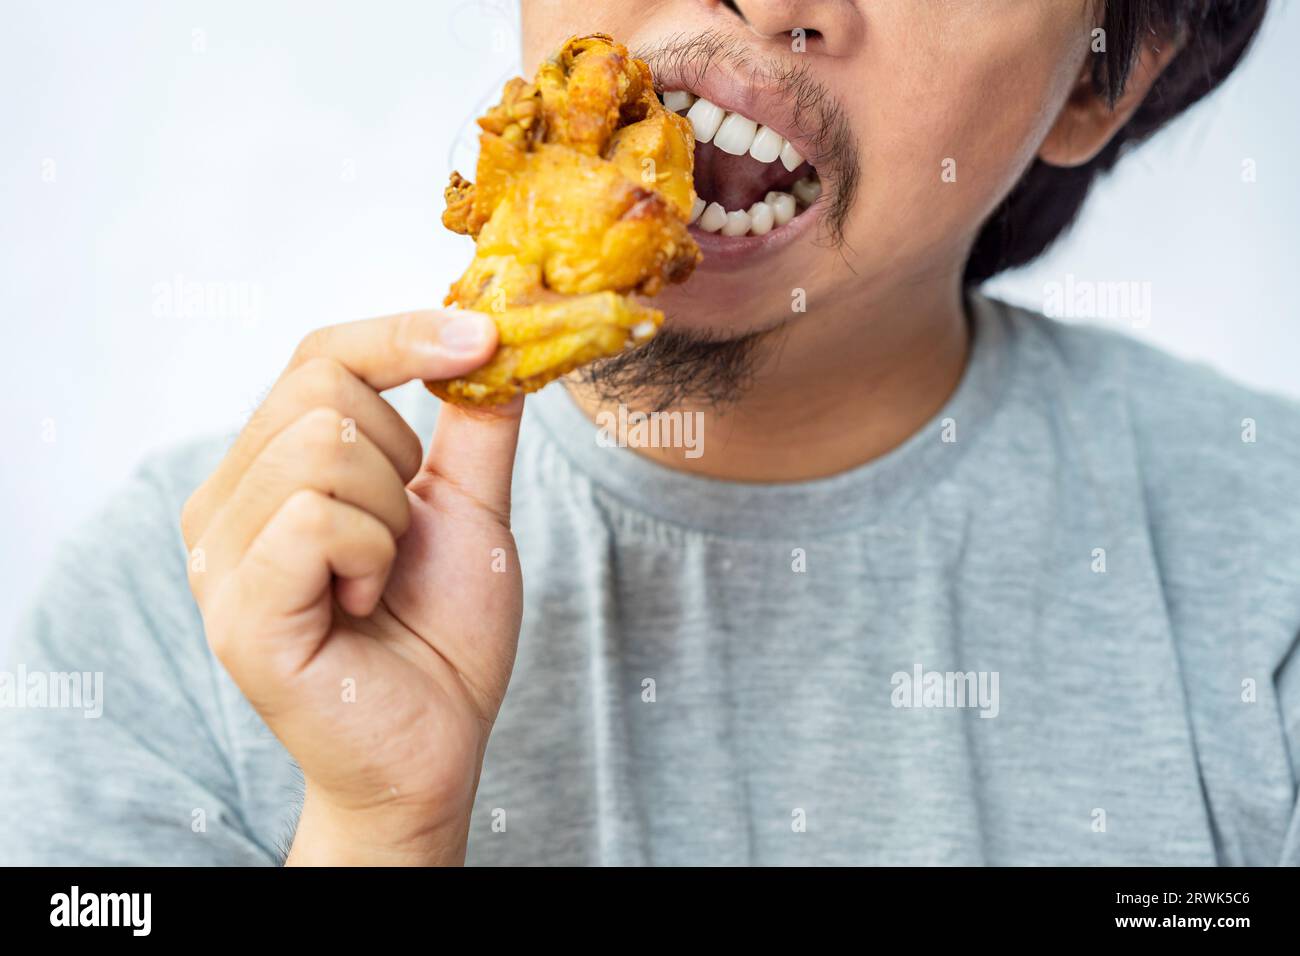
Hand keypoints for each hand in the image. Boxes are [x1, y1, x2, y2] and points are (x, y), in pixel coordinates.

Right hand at [180, 310, 523, 864]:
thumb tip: (493, 330)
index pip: (320, 354)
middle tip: (401, 539)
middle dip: (400, 459)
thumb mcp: (470, 506)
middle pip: (320, 388)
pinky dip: (372, 557)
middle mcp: (225, 501)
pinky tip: (361, 607)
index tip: (484, 337)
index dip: (402, 334)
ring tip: (378, 580)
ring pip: (322, 447)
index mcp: (271, 468)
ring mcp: (219, 555)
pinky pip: (318, 518)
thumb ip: (474, 423)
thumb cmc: (441, 631)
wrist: (437, 741)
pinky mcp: (235, 610)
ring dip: (391, 517)